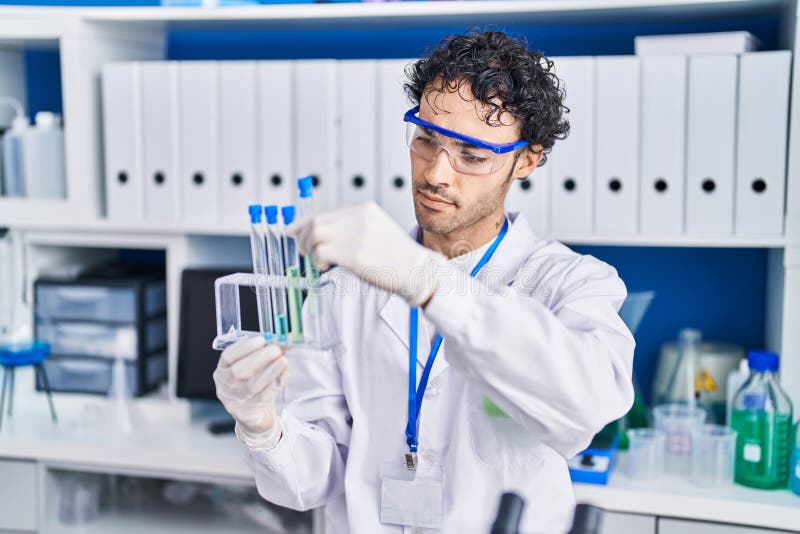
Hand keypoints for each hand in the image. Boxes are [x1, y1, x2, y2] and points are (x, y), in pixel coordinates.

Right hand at [213, 336, 287, 447]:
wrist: (254, 414)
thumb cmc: (253, 384)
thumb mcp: (255, 367)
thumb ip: (265, 353)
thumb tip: (284, 340)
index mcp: (222, 370)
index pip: (228, 356)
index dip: (244, 347)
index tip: (262, 339)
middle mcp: (225, 385)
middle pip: (238, 371)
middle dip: (259, 358)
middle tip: (276, 350)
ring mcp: (234, 401)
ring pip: (252, 386)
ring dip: (270, 371)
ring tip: (284, 360)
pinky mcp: (246, 414)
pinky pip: (264, 398)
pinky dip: (276, 385)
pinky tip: (284, 375)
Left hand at [287, 202, 445, 306]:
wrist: (417, 270)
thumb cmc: (396, 256)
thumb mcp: (376, 230)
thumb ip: (351, 228)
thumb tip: (320, 233)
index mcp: (365, 209)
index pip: (325, 212)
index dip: (304, 222)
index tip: (293, 230)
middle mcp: (359, 218)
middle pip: (316, 222)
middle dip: (302, 237)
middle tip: (302, 250)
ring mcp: (357, 235)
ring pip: (315, 235)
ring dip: (308, 249)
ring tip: (316, 260)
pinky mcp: (354, 254)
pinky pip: (321, 252)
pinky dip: (317, 260)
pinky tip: (325, 266)